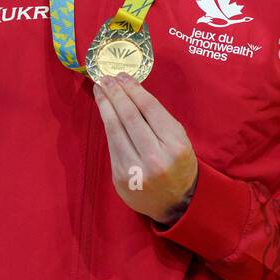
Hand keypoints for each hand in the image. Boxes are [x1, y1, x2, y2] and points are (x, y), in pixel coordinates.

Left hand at [92, 74, 198, 224]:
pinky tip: (104, 111)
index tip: (122, 76)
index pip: (149, 109)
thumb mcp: (179, 140)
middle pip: (130, 116)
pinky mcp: (120, 177)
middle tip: (106, 77)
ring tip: (100, 89)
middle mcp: (155, 158)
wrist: (175, 204)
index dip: (133, 89)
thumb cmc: (178, 165)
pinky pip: (112, 144)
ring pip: (115, 129)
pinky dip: (107, 124)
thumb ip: (158, 119)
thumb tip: (131, 91)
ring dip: (105, 105)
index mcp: (175, 145)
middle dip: (116, 93)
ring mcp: (135, 170)